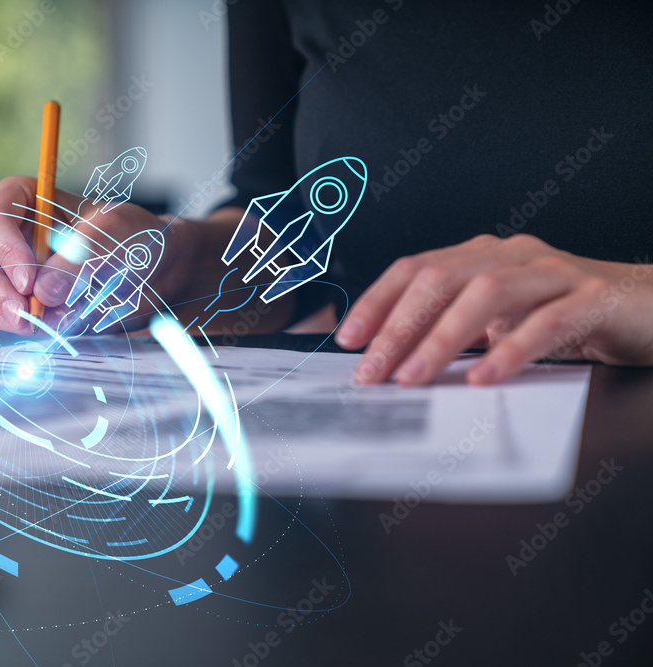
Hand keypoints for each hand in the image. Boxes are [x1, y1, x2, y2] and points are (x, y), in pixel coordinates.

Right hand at [0, 176, 197, 334]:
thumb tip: (42, 294)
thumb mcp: (117, 233)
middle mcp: (12, 236)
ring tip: (43, 325)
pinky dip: (22, 330)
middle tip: (26, 315)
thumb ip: (79, 258)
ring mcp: (14, 274)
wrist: (160, 274)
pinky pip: (3, 322)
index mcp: (27, 200)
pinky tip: (50, 331)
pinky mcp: (25, 307)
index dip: (3, 248)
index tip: (29, 280)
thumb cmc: (137, 237)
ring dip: (6, 315)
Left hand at [334, 234, 652, 384]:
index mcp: (484, 255)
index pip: (416, 268)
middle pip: (441, 279)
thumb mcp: (502, 319)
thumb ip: (458, 329)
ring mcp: (555, 272)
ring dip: (443, 339)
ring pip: (487, 294)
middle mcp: (513, 254)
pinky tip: (484, 379)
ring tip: (414, 378)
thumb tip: (395, 361)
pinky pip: (546, 323)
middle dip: (399, 327)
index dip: (377, 301)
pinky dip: (510, 351)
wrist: (652, 307)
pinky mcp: (595, 298)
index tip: (347, 340)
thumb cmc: (568, 315)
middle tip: (372, 372)